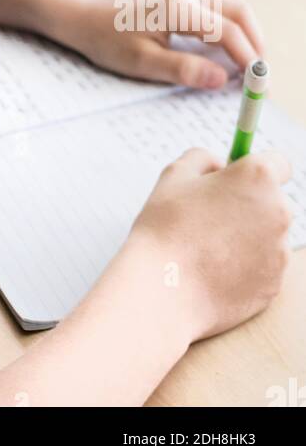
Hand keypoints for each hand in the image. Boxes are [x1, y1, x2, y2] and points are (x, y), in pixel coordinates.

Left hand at [71, 0, 264, 89]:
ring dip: (246, 30)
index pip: (227, 32)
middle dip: (255, 41)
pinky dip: (232, 23)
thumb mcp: (142, 63)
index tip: (257, 83)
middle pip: (239, 10)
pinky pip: (219, 3)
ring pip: (232, 4)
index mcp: (178, 9)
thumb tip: (221, 79)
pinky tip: (226, 47)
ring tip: (247, 62)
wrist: (83, 16)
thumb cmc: (106, 39)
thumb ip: (183, 70)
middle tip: (259, 74)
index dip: (247, 58)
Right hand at [129, 146, 292, 340]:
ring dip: (247, 236)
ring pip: (268, 235)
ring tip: (207, 246)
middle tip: (212, 214)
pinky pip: (263, 266)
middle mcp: (279, 212)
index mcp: (258, 178)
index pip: (279, 163)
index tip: (240, 178)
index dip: (257, 168)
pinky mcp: (275, 283)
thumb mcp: (175, 174)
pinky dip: (245, 265)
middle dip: (250, 204)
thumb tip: (220, 167)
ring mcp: (280, 251)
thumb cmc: (167, 227)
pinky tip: (214, 268)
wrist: (164, 286)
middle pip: (273, 201)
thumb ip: (203, 159)